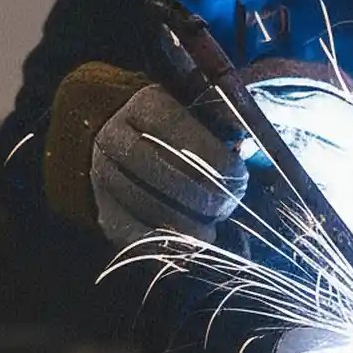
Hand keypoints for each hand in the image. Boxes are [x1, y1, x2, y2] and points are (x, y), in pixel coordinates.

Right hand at [91, 83, 247, 249]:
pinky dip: (164, 246)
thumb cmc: (193, 133)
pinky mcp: (104, 211)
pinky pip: (132, 235)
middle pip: (159, 169)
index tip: (239, 176)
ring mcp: (103, 175)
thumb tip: (249, 142)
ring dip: (185, 224)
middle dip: (202, 194)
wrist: (141, 148)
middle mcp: (116, 137)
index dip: (213, 156)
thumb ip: (230, 125)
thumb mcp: (211, 118)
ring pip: (144, 205)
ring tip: (211, 231)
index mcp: (147, 105)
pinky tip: (191, 247)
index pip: (177, 127)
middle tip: (227, 207)